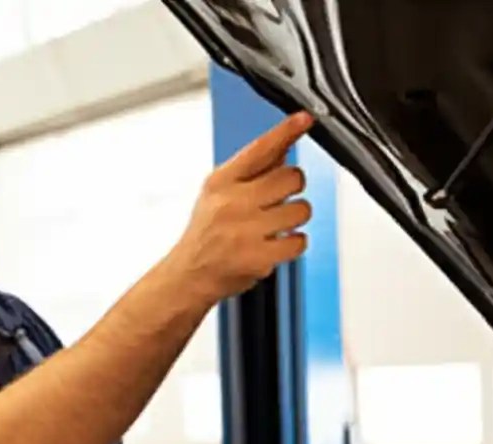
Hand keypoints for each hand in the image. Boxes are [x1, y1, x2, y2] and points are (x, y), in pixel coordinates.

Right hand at [165, 111, 315, 304]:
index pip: (259, 149)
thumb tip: (285, 141)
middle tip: (275, 202)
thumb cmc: (207, 232)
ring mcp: (245, 231)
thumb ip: (253, 169)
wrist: (189, 276)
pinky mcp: (258, 257)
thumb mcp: (219, 193)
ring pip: (301, 210)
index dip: (286, 132)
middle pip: (292, 177)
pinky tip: (274, 244)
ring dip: (293, 219)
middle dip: (291, 189)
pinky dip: (292, 244)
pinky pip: (300, 240)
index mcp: (221, 182)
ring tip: (272, 226)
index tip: (304, 118)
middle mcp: (231, 203)